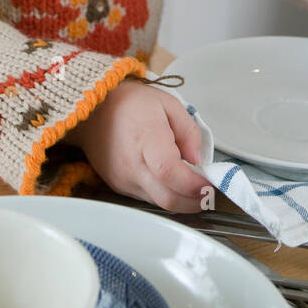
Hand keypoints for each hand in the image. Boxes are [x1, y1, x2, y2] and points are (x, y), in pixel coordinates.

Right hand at [66, 79, 213, 210]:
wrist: (95, 110)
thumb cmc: (132, 104)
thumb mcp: (168, 104)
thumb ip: (189, 132)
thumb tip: (199, 160)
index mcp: (145, 137)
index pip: (170, 172)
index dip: (194, 184)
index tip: (211, 183)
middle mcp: (131, 164)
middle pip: (167, 198)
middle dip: (194, 201)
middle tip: (211, 193)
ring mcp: (123, 179)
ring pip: (159, 203)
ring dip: (181, 201)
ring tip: (194, 186)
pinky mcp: (118, 187)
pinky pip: (147, 199)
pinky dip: (165, 195)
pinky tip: (173, 183)